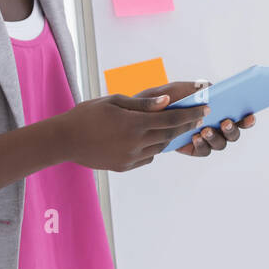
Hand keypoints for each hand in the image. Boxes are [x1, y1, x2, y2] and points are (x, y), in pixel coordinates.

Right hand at [61, 86, 207, 171]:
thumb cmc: (87, 115)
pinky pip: (147, 157)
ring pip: (159, 147)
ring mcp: (130, 157)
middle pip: (169, 134)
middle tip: (198, 118)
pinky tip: (153, 139)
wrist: (64, 140)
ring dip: (169, 137)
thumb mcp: (114, 101)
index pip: (171, 119)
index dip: (190, 114)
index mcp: (134, 124)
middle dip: (185, 125)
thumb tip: (166, 101)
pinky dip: (153, 148)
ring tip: (178, 128)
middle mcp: (136, 143)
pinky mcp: (124, 166)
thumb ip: (143, 103)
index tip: (204, 110)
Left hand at [132, 81, 256, 157]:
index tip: (250, 114)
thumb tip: (210, 88)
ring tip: (205, 130)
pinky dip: (202, 145)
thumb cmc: (160, 99)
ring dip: (216, 137)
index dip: (248, 118)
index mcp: (217, 108)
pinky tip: (195, 137)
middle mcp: (215, 124)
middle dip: (233, 129)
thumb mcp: (175, 89)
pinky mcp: (194, 147)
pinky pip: (203, 150)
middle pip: (234, 133)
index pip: (239, 115)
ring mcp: (206, 137)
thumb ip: (192, 88)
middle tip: (225, 122)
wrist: (140, 116)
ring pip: (221, 143)